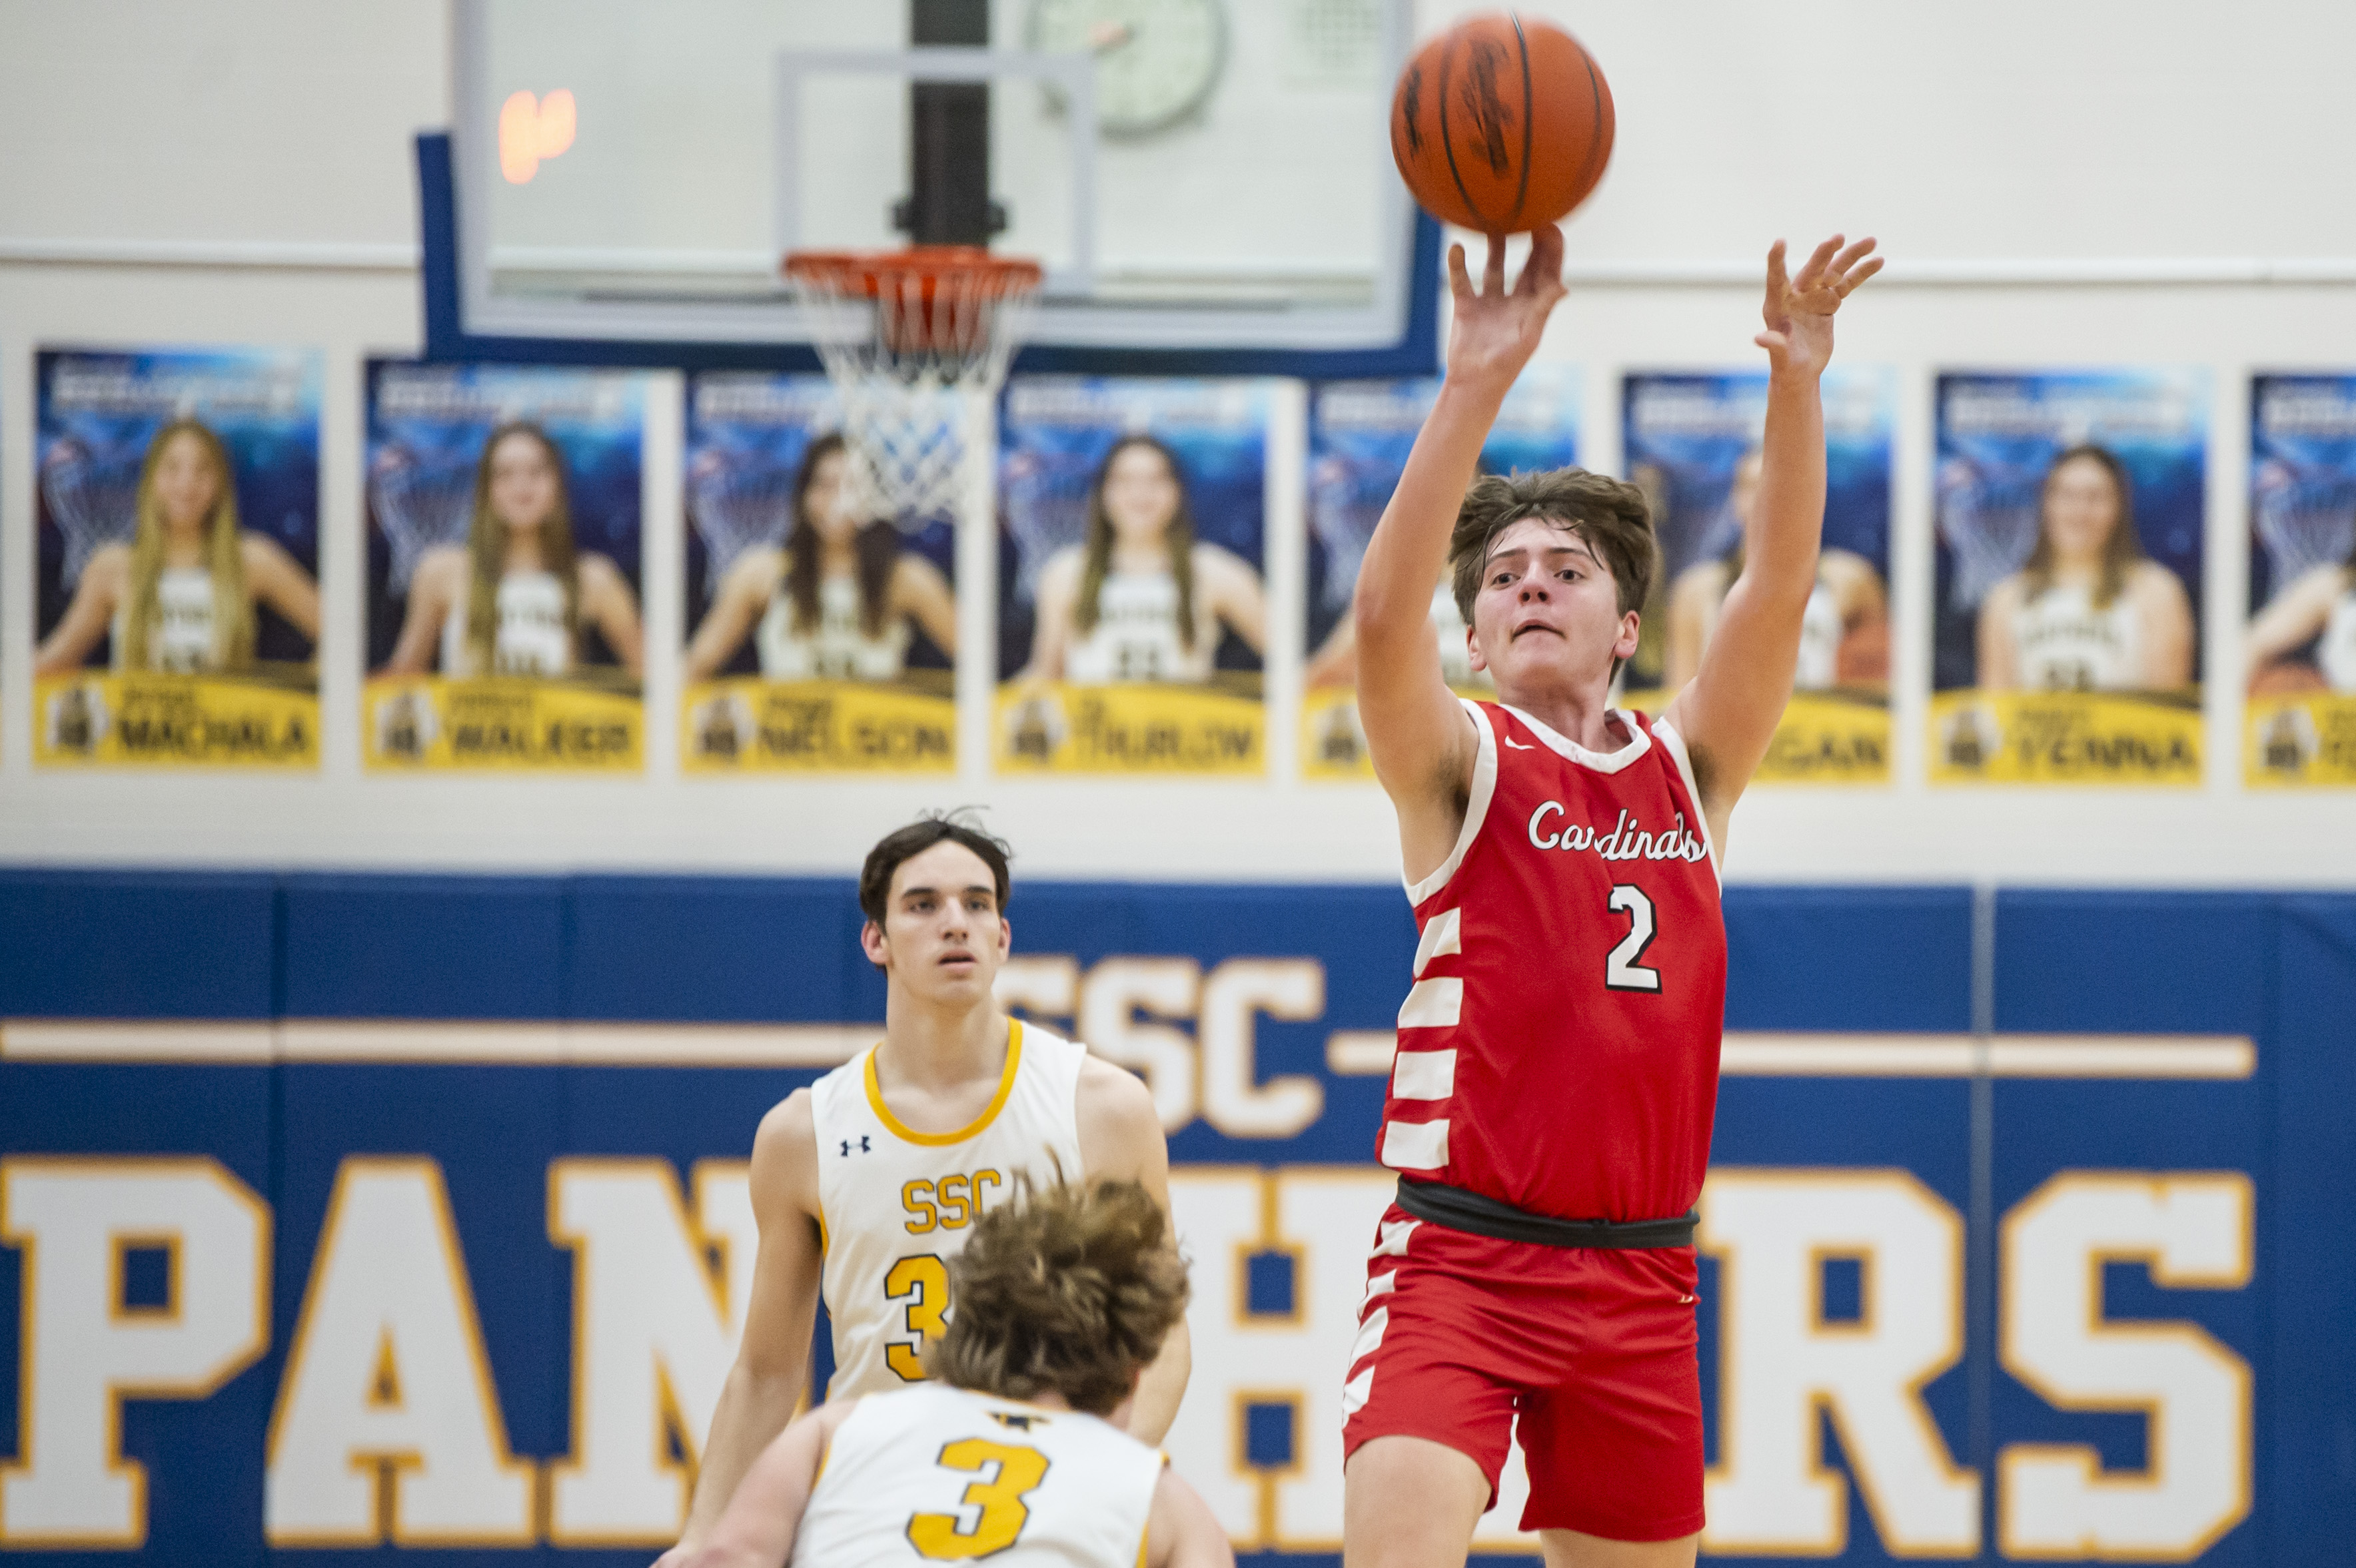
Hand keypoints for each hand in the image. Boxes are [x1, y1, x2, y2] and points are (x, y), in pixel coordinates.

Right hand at [1444, 227, 1567, 393]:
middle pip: (1527, 263)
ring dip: (1496, 244)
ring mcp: (1491, 301)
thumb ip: (1543, 309)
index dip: (1552, 248)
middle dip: (1531, 239)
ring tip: (1495, 223)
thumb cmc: (1505, 366)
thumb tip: (1563, 286)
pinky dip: (1458, 264)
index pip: (1548, 270)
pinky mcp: (1467, 306)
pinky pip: (1462, 279)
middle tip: (1528, 212)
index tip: (1549, 225)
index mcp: (1534, 306)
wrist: (1473, 385)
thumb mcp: (1527, 337)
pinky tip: (1455, 247)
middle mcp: (1515, 300)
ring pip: (1496, 265)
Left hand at [1756, 234, 1881, 380]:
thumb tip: (1759, 339)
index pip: (1776, 279)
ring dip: (1851, 256)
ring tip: (1871, 241)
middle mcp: (1796, 295)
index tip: (1779, 242)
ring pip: (1834, 271)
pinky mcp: (1830, 302)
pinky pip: (1847, 283)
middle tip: (1836, 238)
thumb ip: (1774, 345)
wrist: (1800, 371)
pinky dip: (1861, 273)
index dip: (1777, 261)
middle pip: (1812, 270)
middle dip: (1824, 255)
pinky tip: (1878, 261)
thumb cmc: (1785, 365)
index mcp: (1777, 305)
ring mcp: (1814, 296)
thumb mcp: (1780, 357)